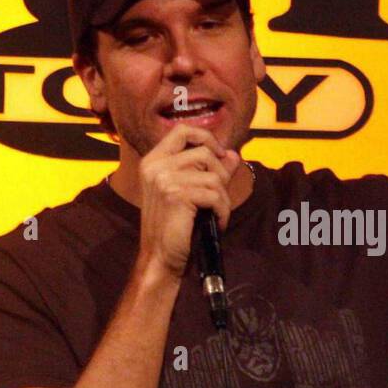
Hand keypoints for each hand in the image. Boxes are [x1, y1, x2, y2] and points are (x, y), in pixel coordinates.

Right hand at [136, 124, 240, 277]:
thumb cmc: (175, 226)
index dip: (206, 137)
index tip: (220, 153)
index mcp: (153, 161)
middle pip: (204, 153)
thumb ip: (210, 171)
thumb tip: (233, 154)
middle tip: (219, 198)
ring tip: (217, 214)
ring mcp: (163, 180)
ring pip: (213, 176)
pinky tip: (217, 222)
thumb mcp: (191, 192)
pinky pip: (214, 195)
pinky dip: (222, 210)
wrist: (160, 257)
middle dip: (221, 175)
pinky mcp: (176, 196)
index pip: (182, 130)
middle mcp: (155, 166)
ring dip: (223, 198)